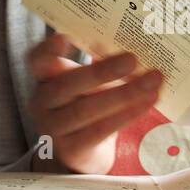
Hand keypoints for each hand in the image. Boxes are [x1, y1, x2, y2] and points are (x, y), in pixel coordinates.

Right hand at [27, 33, 162, 173]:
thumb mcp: (92, 83)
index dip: (47, 50)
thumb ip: (103, 65)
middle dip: (101, 71)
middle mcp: (43, 102)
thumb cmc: (90, 105)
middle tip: (132, 59)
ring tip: (153, 81)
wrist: (86, 152)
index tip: (64, 38)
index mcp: (46, 78)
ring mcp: (54, 128)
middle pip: (66, 85)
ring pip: (86, 110)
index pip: (36, 61)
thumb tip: (131, 52)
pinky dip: (127, 114)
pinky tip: (148, 102)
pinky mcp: (71, 149)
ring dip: (124, 94)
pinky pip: (100, 130)